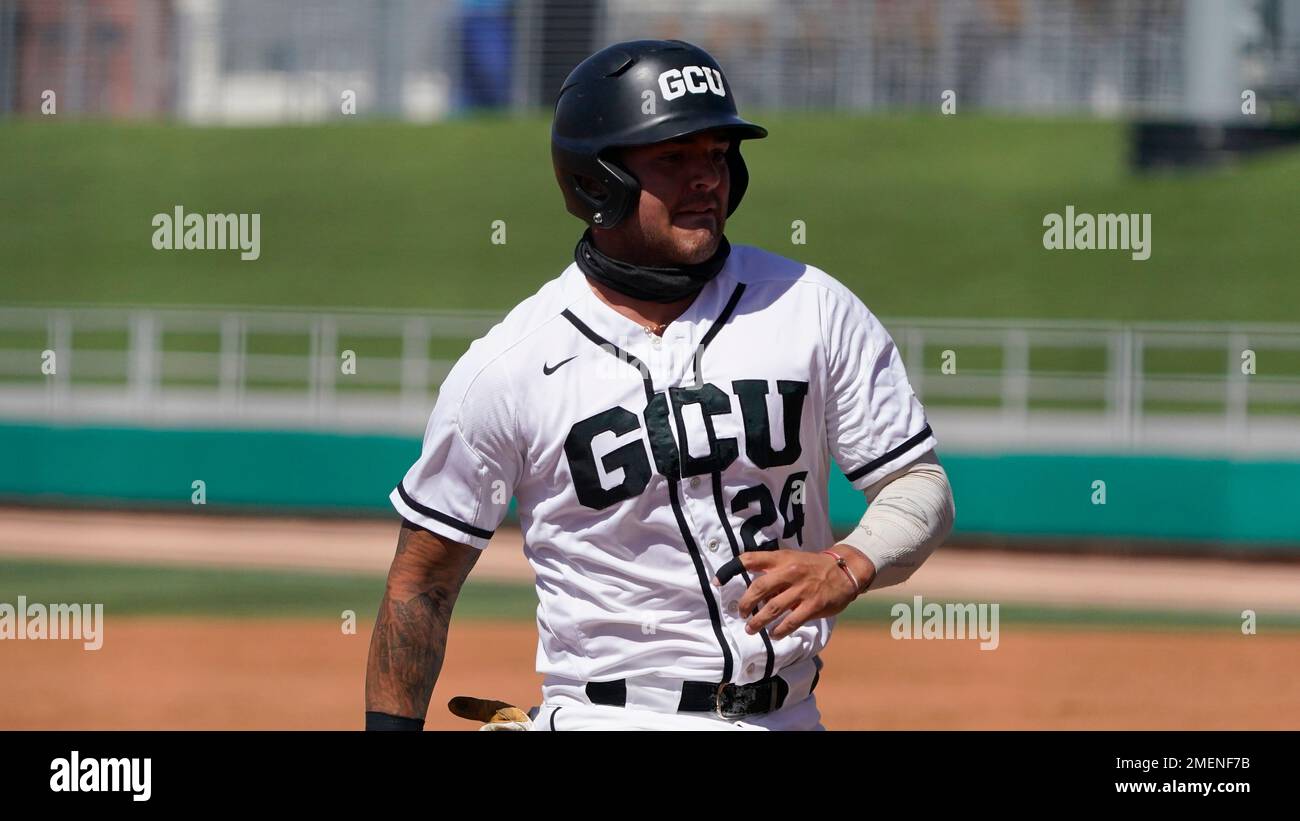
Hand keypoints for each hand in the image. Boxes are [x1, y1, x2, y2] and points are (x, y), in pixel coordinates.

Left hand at [711, 546, 876, 639]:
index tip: (716, 581)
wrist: (845, 570)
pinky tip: (774, 634)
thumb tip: (751, 586)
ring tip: (752, 629)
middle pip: (758, 588)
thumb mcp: (791, 559)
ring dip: (758, 622)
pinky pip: (791, 622)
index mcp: (781, 559)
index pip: (750, 559)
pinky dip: (779, 631)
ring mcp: (801, 590)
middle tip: (741, 613)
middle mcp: (789, 572)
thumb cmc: (813, 566)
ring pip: (772, 608)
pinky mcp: (812, 605)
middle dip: (745, 604)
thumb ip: (772, 569)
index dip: (730, 569)